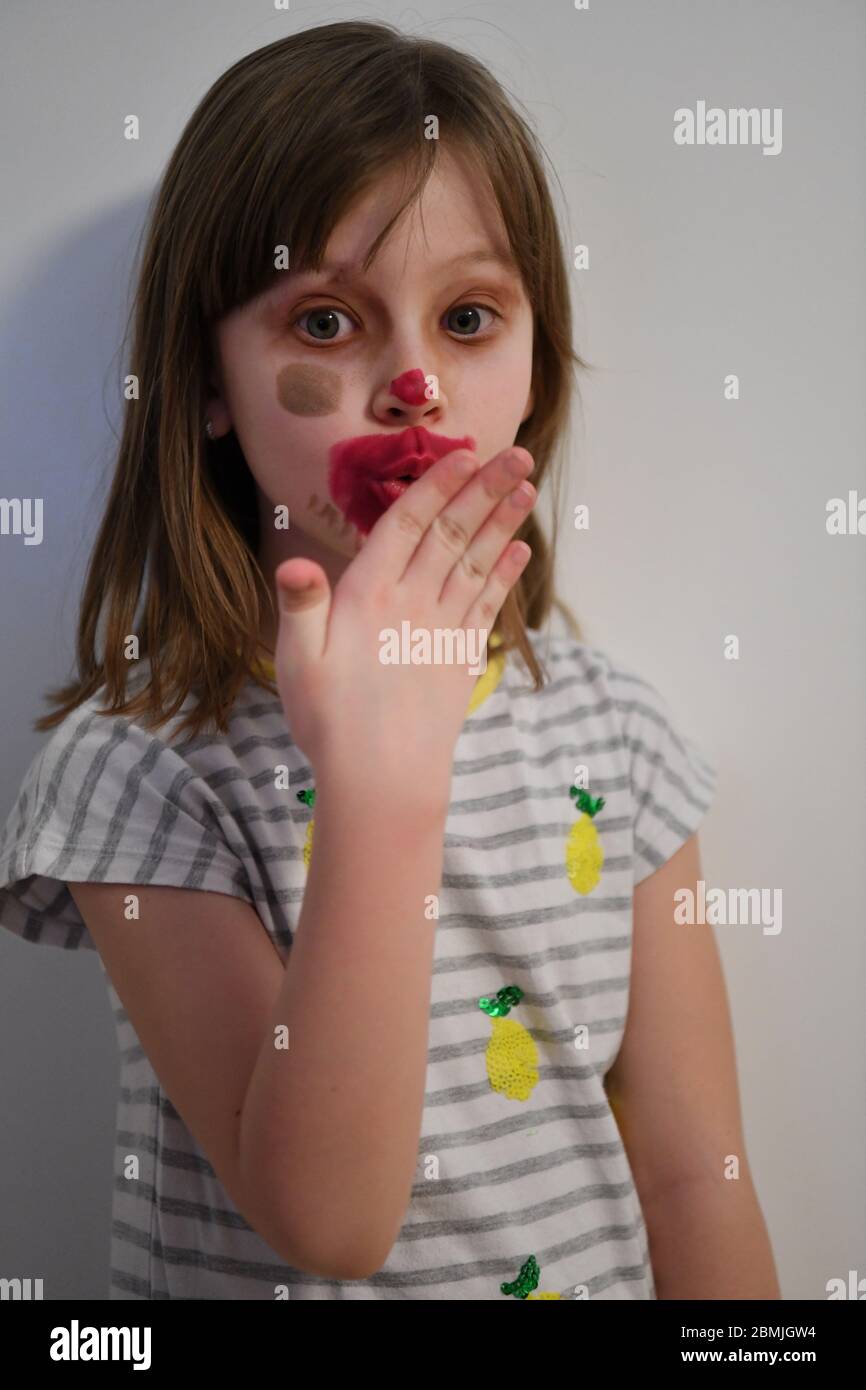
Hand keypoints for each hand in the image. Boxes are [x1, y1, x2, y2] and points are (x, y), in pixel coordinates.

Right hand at [271, 445, 535, 790]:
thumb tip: (296, 561)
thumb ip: (300, 606)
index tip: (463, 455)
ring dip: (502, 522)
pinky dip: (505, 575)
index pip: (406, 526)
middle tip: (516, 454)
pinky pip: (487, 606)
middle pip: (452, 535)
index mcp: (367, 598)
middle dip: (484, 491)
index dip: (436, 487)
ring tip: (526, 488)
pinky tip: (520, 552)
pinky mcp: (460, 659)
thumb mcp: (297, 662)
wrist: (383, 781)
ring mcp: (441, 631)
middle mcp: (412, 605)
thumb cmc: (329, 722)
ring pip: (477, 563)